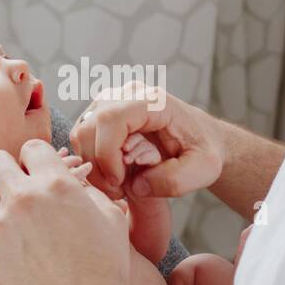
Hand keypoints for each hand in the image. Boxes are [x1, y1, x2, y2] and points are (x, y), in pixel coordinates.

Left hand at [0, 139, 132, 284]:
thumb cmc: (106, 266)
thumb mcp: (110, 216)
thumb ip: (86, 189)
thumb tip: (72, 178)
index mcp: (57, 183)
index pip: (30, 147)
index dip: (35, 160)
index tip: (38, 174)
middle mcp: (25, 198)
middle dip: (5, 171)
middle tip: (16, 189)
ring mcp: (1, 224)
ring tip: (13, 221)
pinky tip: (9, 243)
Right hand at [70, 82, 223, 200]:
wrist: (202, 140)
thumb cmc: (204, 152)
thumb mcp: (203, 170)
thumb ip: (174, 181)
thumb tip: (136, 185)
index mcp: (154, 101)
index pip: (111, 119)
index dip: (107, 154)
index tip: (121, 182)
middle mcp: (128, 94)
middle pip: (89, 126)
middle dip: (98, 165)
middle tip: (119, 190)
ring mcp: (112, 101)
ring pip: (81, 132)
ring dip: (93, 165)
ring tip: (119, 185)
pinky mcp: (103, 114)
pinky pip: (83, 137)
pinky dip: (92, 161)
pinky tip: (115, 175)